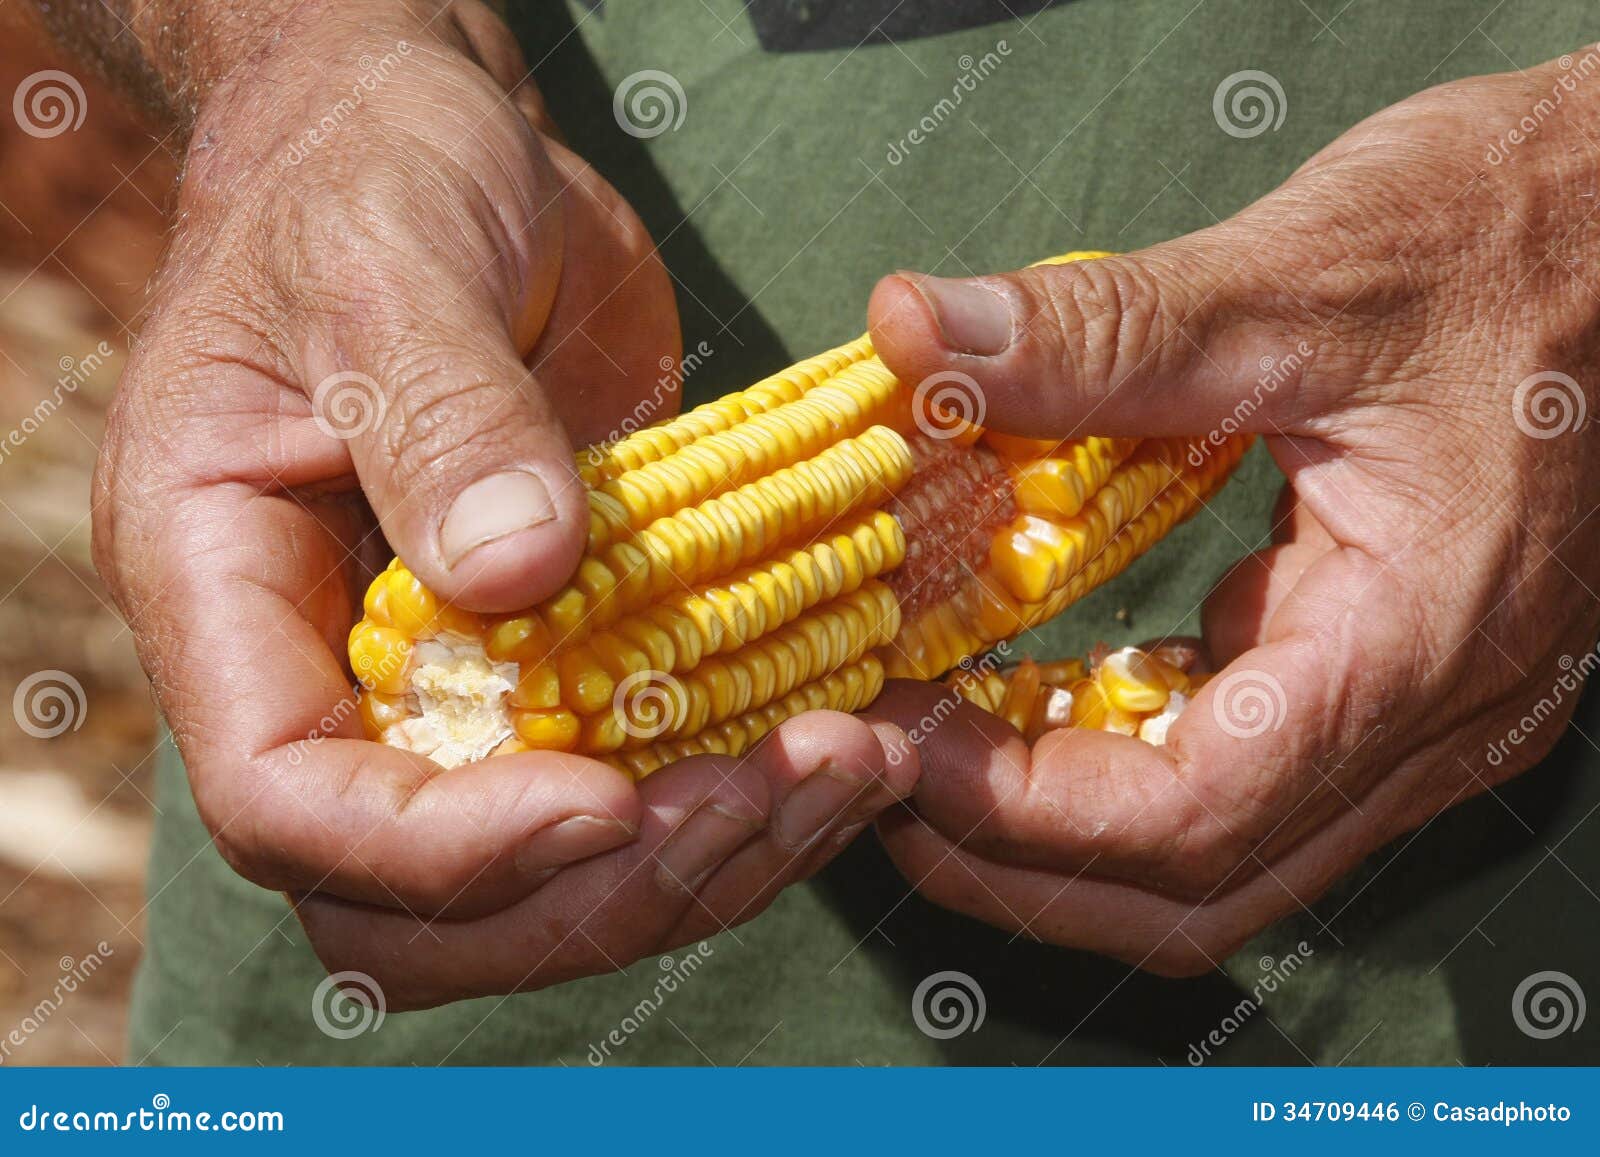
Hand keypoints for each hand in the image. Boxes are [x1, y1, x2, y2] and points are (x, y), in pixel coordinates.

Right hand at [90, 0, 912, 1005]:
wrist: (435, 155)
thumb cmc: (371, 179)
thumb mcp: (389, 268)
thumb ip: (440, 418)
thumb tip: (516, 575)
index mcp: (224, 587)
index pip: (286, 800)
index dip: (440, 844)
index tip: (606, 797)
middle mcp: (324, 672)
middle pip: (423, 898)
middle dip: (603, 882)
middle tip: (775, 792)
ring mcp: (446, 682)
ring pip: (545, 878)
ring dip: (703, 857)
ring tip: (850, 769)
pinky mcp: (560, 659)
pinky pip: (636, 787)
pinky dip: (743, 793)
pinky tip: (852, 740)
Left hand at [862, 50, 1599, 974]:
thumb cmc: (1515, 237)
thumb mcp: (1298, 277)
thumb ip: (1103, 331)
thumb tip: (918, 336)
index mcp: (1414, 644)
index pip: (1191, 815)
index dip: (1020, 805)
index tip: (899, 734)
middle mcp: (1431, 717)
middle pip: (1197, 885)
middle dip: (1017, 859)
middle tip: (883, 779)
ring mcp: (1420, 709)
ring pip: (1224, 852)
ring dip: (1065, 827)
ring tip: (940, 747)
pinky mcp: (1394, 670)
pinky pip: (1247, 770)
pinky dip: (1128, 758)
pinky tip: (1047, 688)